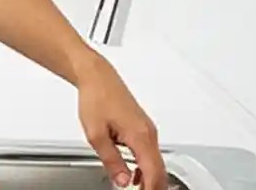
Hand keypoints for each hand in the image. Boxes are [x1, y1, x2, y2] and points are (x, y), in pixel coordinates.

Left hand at [76, 57, 165, 189]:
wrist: (97, 76)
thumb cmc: (96, 97)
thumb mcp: (96, 135)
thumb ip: (111, 161)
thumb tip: (122, 181)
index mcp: (140, 136)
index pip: (153, 173)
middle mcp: (149, 133)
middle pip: (159, 170)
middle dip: (152, 186)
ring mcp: (147, 129)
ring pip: (156, 162)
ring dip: (148, 178)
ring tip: (136, 188)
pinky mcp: (143, 127)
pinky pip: (150, 152)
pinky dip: (145, 166)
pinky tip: (134, 174)